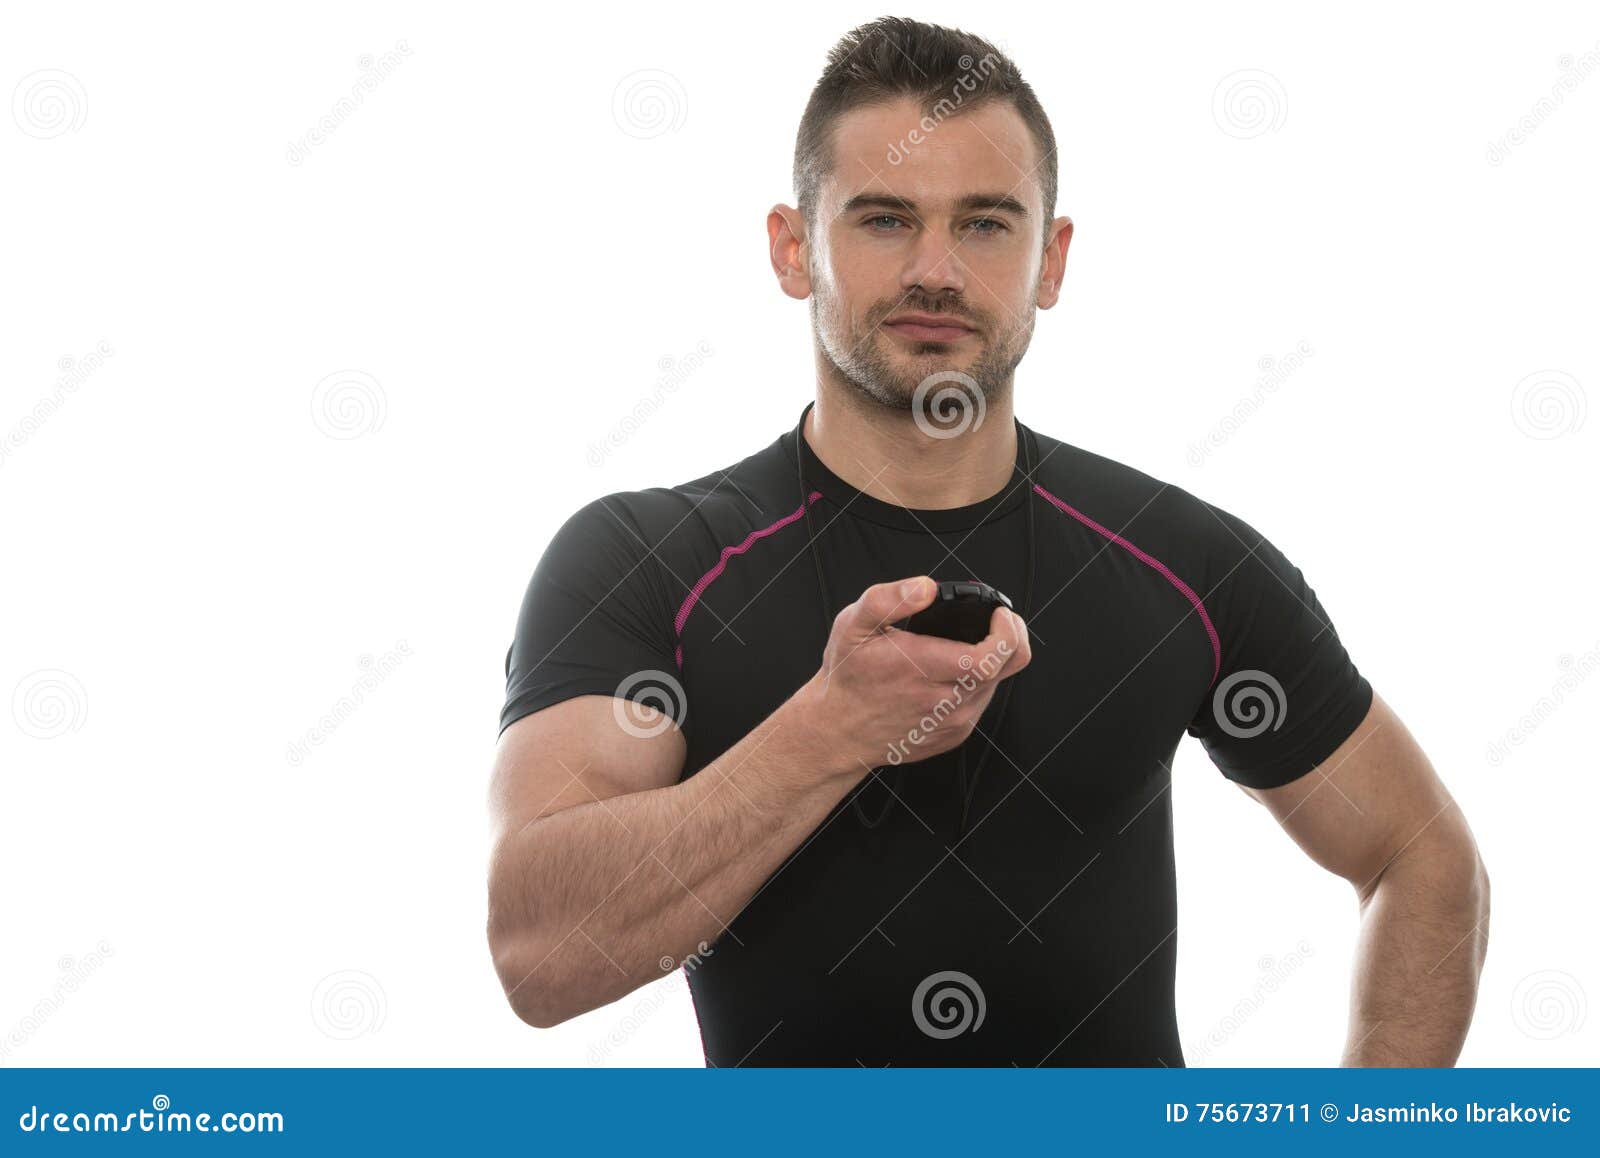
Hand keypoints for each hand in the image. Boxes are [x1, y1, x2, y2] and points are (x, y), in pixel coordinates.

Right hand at [785, 575, 1032, 778]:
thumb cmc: (847, 675)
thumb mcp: (852, 626)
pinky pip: (981, 702)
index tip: (999, 613)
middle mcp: (944, 701)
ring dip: (990, 660)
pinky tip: (951, 673)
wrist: (837, 731)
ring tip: (965, 645)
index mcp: (922, 669)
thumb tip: (925, 586)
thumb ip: (887, 599)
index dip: (1007, 631)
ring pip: (995, 684)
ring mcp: (952, 722)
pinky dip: (976, 682)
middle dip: (1010, 637)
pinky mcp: (954, 735)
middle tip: (997, 620)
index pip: (990, 657)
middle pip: (1006, 668)